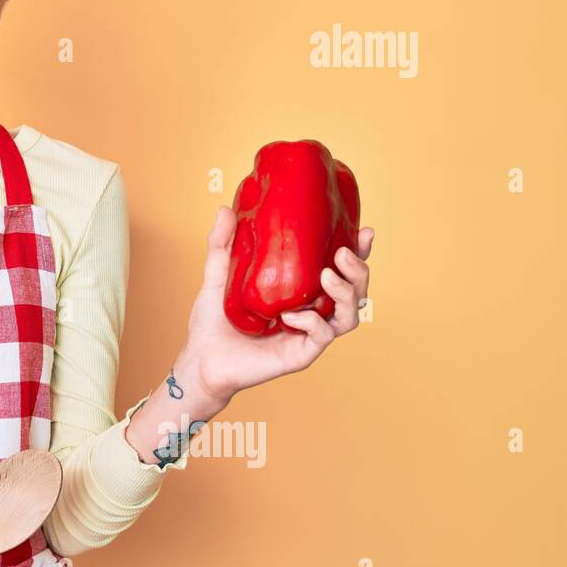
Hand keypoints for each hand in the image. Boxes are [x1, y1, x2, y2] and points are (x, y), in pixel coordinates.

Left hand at [175, 206, 374, 403]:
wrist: (200, 358)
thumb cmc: (212, 320)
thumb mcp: (218, 274)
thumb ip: (223, 244)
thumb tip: (224, 209)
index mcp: (302, 290)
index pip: (340, 270)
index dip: (359, 252)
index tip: (365, 231)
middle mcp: (312, 311)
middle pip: (356, 291)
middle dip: (359, 270)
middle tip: (343, 253)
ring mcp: (309, 334)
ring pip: (349, 315)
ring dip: (346, 293)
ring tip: (328, 275)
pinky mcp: (301, 354)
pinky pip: (321, 336)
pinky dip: (312, 322)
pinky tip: (293, 315)